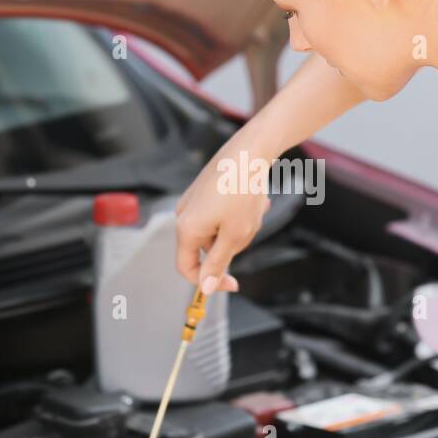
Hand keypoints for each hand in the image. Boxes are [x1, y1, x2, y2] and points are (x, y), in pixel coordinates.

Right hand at [175, 138, 271, 294]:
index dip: (209, 280)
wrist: (250, 150)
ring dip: (241, 227)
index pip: (187, 268)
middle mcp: (184, 215)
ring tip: (253, 209)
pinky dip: (239, 213)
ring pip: (219, 231)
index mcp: (186, 228)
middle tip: (250, 226)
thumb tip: (205, 288)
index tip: (234, 282)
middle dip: (233, 243)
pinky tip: (252, 198)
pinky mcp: (206, 192)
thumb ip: (217, 263)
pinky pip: (222, 214)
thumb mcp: (234, 235)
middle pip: (208, 248)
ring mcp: (194, 202)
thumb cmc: (242, 190)